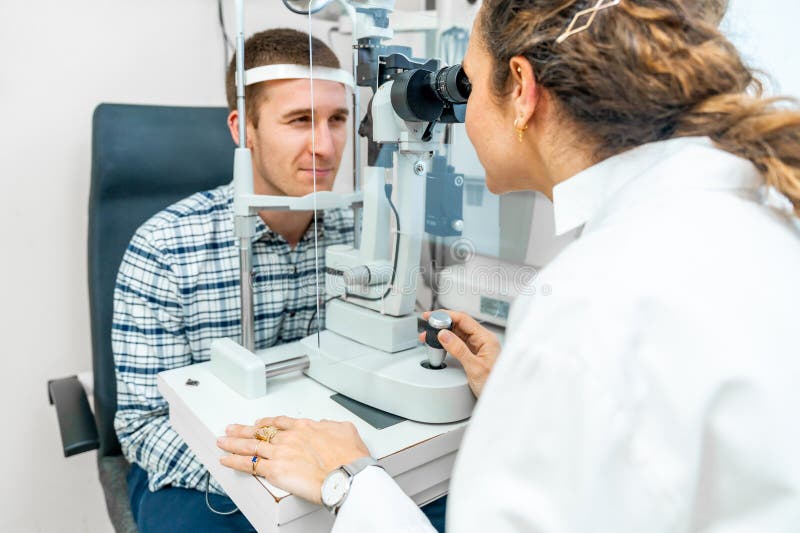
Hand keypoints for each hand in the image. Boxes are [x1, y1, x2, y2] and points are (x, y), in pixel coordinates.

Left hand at [217, 416, 370, 503]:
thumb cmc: (350, 457)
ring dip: (233, 443)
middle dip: (243, 430)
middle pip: (260, 432)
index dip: (267, 423)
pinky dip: (235, 462)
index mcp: (306, 427)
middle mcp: (289, 437)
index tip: (260, 423)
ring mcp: (280, 453)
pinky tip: (225, 460)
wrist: (347, 474)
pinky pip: (250, 465)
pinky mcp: (275, 471)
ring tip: (222, 441)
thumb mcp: (345, 430)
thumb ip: (331, 425)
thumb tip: (325, 425)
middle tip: (231, 428)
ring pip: (250, 445)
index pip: (280, 422)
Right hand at [420, 309, 500, 396]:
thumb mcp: (474, 367)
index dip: (446, 315)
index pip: (464, 319)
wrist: (501, 399)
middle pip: (460, 324)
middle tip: (428, 325)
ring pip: (458, 333)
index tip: (432, 316)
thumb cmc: (495, 385)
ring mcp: (479, 347)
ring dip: (443, 333)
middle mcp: (484, 340)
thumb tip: (444, 335)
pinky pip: (459, 343)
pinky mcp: (475, 355)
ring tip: (430, 335)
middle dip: (442, 323)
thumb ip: (458, 349)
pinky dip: (447, 342)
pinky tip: (440, 343)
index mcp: (487, 339)